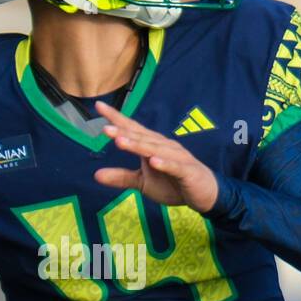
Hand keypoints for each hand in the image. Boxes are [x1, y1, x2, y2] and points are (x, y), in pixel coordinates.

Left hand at [92, 101, 219, 211]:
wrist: (205, 193)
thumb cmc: (173, 184)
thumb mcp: (143, 182)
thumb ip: (121, 177)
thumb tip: (95, 175)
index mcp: (152, 145)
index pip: (132, 129)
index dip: (116, 118)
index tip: (98, 107)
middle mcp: (163, 146)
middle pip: (141, 137)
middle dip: (123, 131)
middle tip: (104, 128)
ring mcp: (176, 157)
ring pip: (154, 150)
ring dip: (138, 145)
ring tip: (120, 141)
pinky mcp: (187, 171)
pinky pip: (174, 167)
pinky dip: (164, 163)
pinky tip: (153, 161)